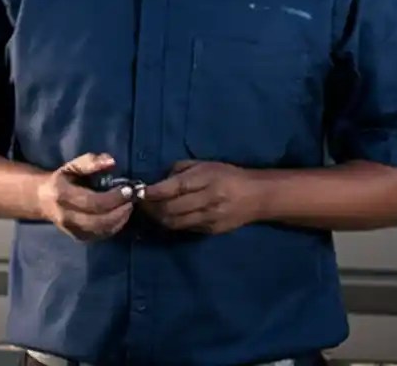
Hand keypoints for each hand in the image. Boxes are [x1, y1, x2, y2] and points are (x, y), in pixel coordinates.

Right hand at [36, 153, 133, 240]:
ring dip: (120, 219)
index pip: (92, 202)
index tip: (128, 189)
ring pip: (102, 230)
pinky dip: (115, 226)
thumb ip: (91, 162)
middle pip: (99, 220)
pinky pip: (101, 236)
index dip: (113, 198)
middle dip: (120, 211)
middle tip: (131, 200)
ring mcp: (71, 230)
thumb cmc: (61, 179)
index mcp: (62, 195)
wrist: (42, 199)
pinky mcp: (78, 237)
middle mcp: (65, 216)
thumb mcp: (72, 166)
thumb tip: (112, 161)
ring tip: (128, 206)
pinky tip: (120, 215)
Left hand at [141, 160, 265, 234]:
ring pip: (174, 222)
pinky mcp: (211, 231)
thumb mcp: (205, 165)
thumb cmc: (228, 175)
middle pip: (170, 209)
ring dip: (158, 218)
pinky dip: (171, 223)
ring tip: (150, 211)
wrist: (257, 197)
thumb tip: (157, 181)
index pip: (174, 187)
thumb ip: (179, 171)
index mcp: (206, 179)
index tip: (139, 191)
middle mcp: (208, 200)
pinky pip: (184, 228)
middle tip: (141, 203)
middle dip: (151, 207)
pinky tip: (166, 216)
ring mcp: (209, 218)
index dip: (153, 192)